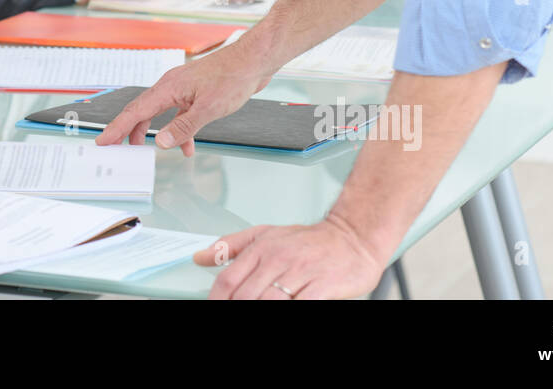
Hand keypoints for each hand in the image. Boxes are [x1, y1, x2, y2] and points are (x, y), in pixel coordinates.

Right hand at [95, 40, 265, 155]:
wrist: (254, 61)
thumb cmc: (233, 77)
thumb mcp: (209, 108)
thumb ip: (184, 127)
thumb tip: (161, 142)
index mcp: (168, 87)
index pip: (136, 111)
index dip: (117, 128)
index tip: (103, 141)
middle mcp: (171, 86)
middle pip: (142, 112)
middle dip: (129, 132)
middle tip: (118, 149)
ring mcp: (183, 89)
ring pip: (160, 113)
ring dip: (154, 133)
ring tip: (147, 152)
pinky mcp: (194, 93)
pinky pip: (178, 113)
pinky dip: (179, 129)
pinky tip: (188, 145)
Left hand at [195, 217, 386, 299]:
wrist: (354, 237)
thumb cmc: (309, 240)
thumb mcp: (266, 234)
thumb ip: (230, 246)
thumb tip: (199, 257)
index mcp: (261, 247)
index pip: (227, 281)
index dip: (216, 302)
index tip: (215, 308)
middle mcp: (278, 258)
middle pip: (244, 296)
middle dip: (237, 309)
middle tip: (233, 317)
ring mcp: (300, 272)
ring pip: (267, 302)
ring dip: (258, 311)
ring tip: (258, 313)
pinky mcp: (323, 286)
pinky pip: (298, 305)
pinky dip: (287, 310)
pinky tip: (285, 311)